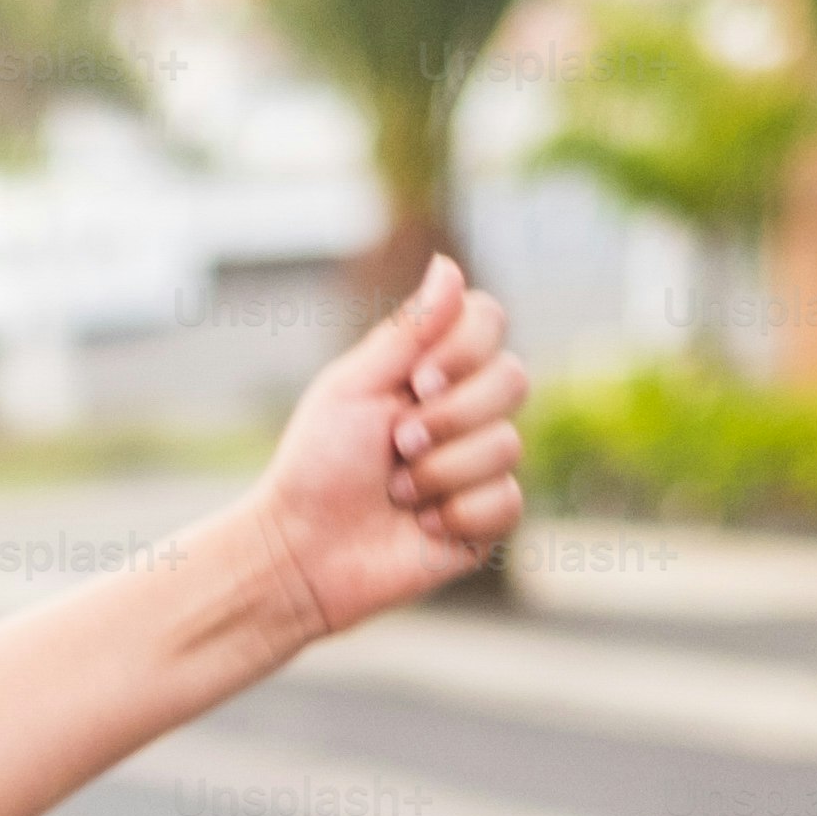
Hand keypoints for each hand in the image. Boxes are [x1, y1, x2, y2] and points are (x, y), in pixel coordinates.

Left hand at [243, 255, 529, 643]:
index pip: (488, 320)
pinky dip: (455, 515)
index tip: (417, 380)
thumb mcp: (354, 386)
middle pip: (512, 379)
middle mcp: (466, 409)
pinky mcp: (489, 518)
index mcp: (433, 367)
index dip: (464, 347)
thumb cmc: (318, 464)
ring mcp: (481, 463)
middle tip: (397, 444)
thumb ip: (408, 331)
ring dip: (437, 474)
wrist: (304, 550)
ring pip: (506, 445)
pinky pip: (506, 501)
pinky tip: (421, 526)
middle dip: (448, 417)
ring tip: (395, 492)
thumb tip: (450, 265)